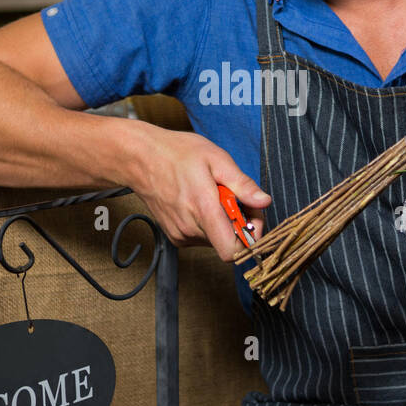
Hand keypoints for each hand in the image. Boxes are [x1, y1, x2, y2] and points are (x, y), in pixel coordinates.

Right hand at [127, 127, 269, 261]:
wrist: (141, 159)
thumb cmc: (178, 154)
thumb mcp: (216, 160)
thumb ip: (242, 184)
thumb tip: (264, 202)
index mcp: (204, 210)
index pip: (232, 251)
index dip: (250, 239)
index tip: (251, 217)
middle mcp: (190, 229)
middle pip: (228, 243)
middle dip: (238, 222)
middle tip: (232, 195)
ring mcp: (180, 234)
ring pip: (216, 239)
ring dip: (222, 222)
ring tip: (212, 195)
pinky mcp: (174, 235)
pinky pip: (201, 237)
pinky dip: (207, 223)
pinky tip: (199, 201)